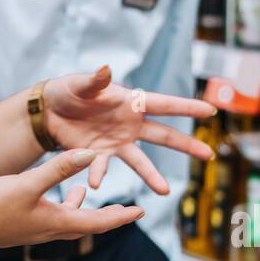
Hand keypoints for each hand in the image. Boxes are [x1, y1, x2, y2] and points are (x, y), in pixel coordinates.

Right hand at [0, 149, 144, 250]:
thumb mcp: (28, 182)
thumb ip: (59, 168)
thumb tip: (89, 153)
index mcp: (57, 221)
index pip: (99, 221)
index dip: (122, 216)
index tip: (141, 211)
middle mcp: (50, 229)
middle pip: (89, 224)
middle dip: (110, 217)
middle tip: (129, 210)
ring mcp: (36, 229)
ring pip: (69, 221)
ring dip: (84, 210)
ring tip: (88, 192)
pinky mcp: (23, 224)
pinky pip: (52, 217)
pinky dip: (61, 205)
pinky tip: (52, 193)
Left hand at [42, 65, 215, 194]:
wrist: (49, 112)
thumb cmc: (69, 91)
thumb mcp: (80, 84)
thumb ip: (94, 80)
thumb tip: (106, 69)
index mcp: (131, 103)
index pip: (164, 104)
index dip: (186, 107)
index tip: (210, 110)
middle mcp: (130, 125)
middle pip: (164, 135)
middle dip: (186, 145)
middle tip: (209, 155)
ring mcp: (117, 142)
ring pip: (140, 161)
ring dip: (152, 175)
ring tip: (165, 191)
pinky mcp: (99, 155)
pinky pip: (103, 167)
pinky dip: (98, 173)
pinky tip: (94, 182)